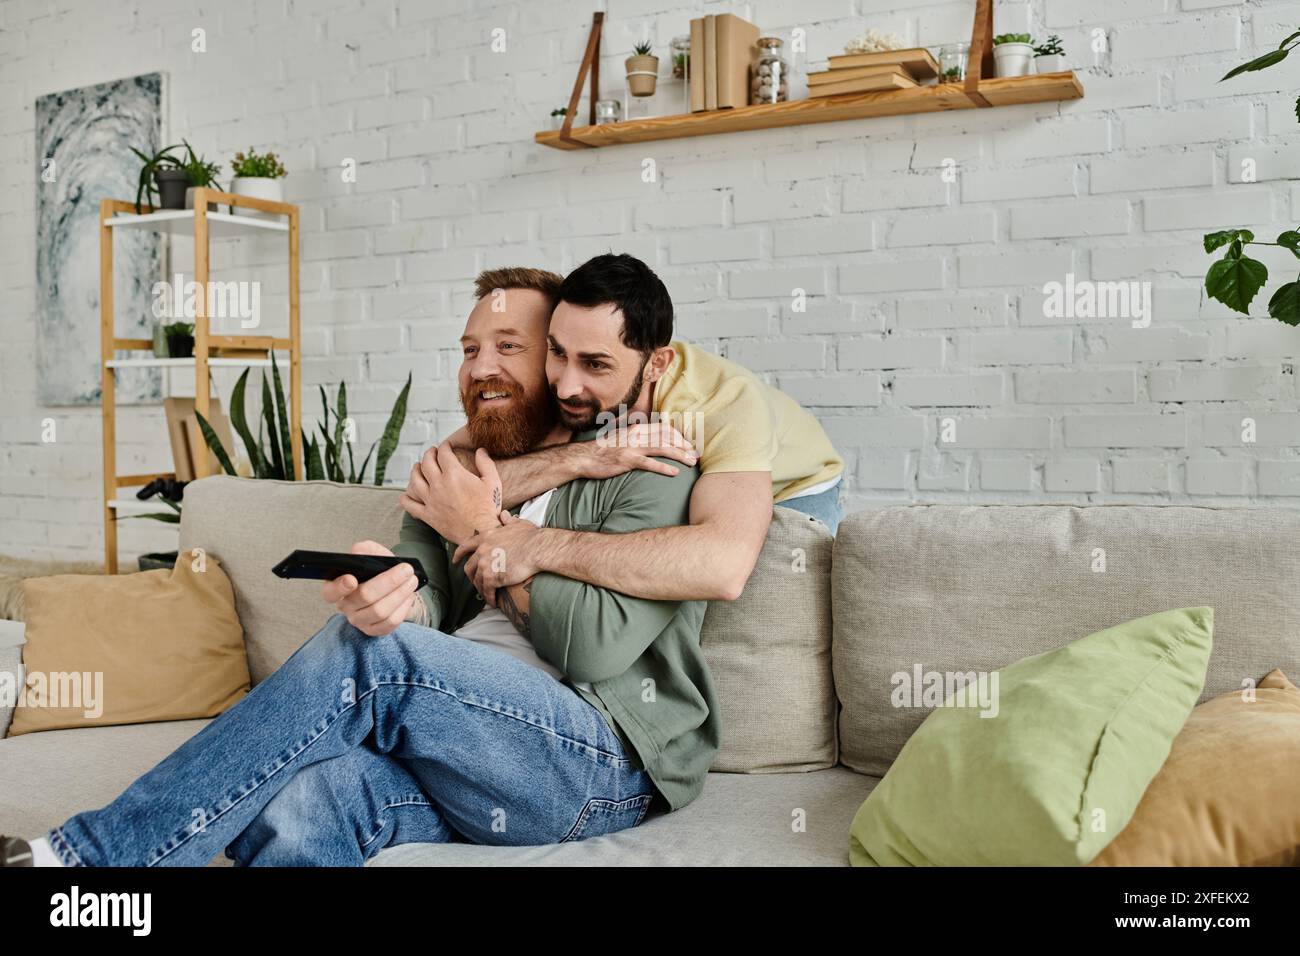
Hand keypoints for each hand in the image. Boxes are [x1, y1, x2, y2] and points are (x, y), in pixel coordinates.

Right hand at [320, 540, 420, 636]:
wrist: (391, 584)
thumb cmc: (376, 569)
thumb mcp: (370, 553)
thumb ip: (363, 550)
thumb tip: (358, 553)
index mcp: (337, 587)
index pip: (330, 592)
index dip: (339, 587)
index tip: (352, 579)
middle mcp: (346, 606)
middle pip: (364, 597)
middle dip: (389, 581)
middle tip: (406, 570)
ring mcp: (359, 620)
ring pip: (380, 611)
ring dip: (400, 594)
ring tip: (412, 580)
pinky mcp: (373, 630)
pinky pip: (389, 622)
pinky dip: (403, 607)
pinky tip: (409, 596)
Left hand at [400, 442, 503, 544]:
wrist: (480, 533)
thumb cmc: (488, 509)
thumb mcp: (493, 482)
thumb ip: (485, 463)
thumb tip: (481, 450)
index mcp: (454, 475)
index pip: (444, 454)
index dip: (445, 447)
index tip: (446, 446)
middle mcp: (439, 485)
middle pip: (426, 463)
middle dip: (429, 454)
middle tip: (432, 452)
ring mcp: (431, 500)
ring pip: (415, 480)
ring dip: (415, 470)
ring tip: (418, 467)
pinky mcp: (428, 515)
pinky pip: (410, 505)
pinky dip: (406, 498)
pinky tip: (407, 494)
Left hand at [453, 511, 545, 607]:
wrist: (538, 549)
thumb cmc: (531, 537)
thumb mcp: (517, 524)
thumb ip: (508, 520)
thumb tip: (504, 515)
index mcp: (486, 537)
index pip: (466, 546)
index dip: (459, 555)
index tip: (455, 560)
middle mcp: (482, 550)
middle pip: (469, 567)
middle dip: (470, 576)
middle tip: (475, 582)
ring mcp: (486, 564)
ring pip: (477, 581)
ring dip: (481, 589)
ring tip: (488, 595)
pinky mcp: (492, 577)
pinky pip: (487, 591)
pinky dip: (489, 598)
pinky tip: (494, 602)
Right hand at [579, 422, 697, 479]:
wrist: (583, 457)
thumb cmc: (603, 450)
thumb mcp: (621, 438)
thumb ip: (636, 437)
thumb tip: (649, 439)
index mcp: (636, 428)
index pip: (664, 428)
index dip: (679, 436)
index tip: (689, 444)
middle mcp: (636, 435)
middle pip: (667, 437)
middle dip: (684, 445)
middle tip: (696, 454)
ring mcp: (632, 447)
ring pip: (662, 448)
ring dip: (679, 455)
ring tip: (691, 462)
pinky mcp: (627, 460)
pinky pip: (650, 463)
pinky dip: (664, 468)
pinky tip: (675, 473)